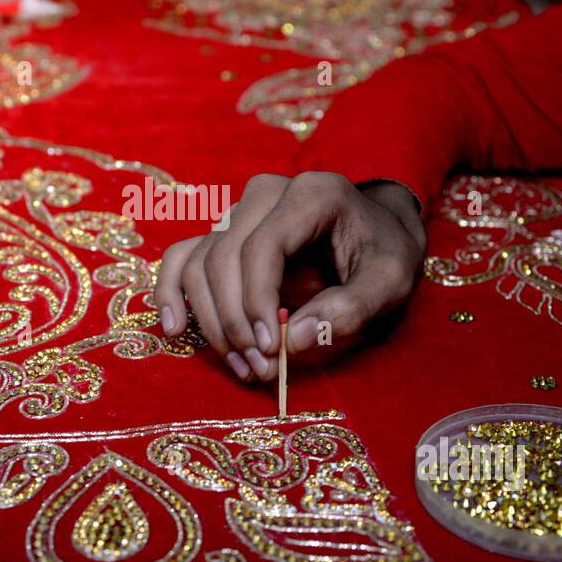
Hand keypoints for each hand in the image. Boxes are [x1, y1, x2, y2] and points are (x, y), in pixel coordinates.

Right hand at [154, 172, 425, 381]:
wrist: (382, 230)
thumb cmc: (387, 253)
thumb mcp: (390, 281)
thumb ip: (350, 309)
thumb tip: (292, 341)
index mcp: (312, 194)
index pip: (262, 246)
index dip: (257, 301)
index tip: (271, 349)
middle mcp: (266, 194)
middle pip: (223, 257)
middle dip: (235, 321)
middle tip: (260, 368)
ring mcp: (239, 211)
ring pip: (198, 262)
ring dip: (210, 320)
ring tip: (241, 365)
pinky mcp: (224, 233)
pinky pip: (182, 256)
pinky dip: (171, 291)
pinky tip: (174, 327)